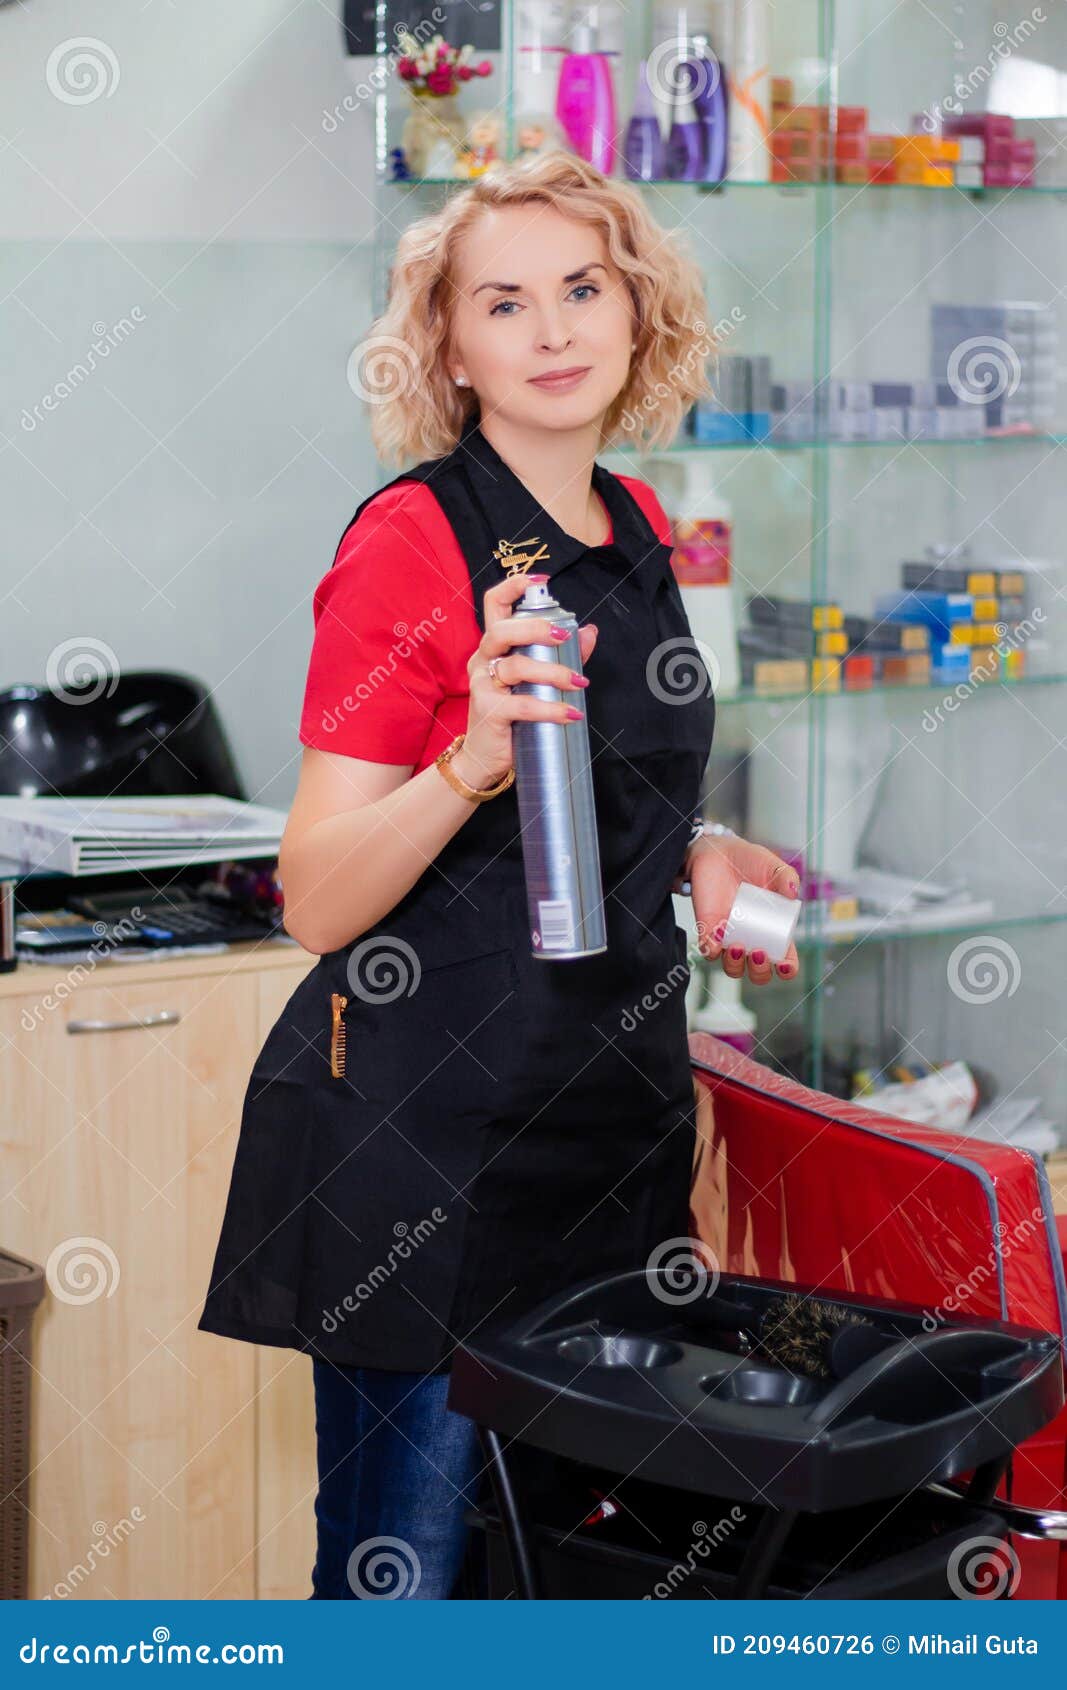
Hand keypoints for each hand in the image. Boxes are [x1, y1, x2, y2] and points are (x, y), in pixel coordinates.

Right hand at [455, 572, 598, 789]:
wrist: (485, 758)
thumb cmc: (510, 714)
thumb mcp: (535, 680)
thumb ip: (562, 654)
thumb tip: (590, 631)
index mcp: (494, 645)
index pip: (494, 604)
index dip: (514, 585)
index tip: (540, 580)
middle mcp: (483, 659)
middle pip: (503, 630)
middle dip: (537, 628)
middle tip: (566, 637)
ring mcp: (482, 684)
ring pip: (516, 667)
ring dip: (553, 672)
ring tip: (579, 683)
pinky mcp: (489, 711)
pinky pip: (521, 705)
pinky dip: (550, 708)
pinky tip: (570, 713)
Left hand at [688, 834, 800, 985]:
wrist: (718, 852)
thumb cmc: (750, 861)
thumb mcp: (773, 866)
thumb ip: (786, 877)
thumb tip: (792, 892)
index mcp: (775, 930)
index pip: (785, 960)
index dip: (788, 969)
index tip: (786, 966)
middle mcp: (753, 939)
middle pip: (759, 974)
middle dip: (760, 971)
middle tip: (758, 951)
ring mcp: (730, 938)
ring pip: (733, 969)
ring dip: (735, 963)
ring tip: (736, 944)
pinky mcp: (708, 931)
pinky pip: (709, 950)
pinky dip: (713, 947)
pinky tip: (719, 930)